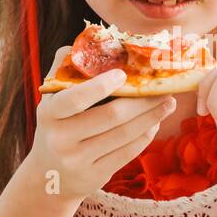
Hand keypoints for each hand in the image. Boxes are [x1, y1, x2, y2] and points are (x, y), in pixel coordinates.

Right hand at [27, 46, 174, 201]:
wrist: (48, 175)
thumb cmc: (57, 125)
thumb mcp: (52, 99)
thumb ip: (66, 69)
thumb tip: (93, 40)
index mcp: (49, 114)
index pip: (75, 98)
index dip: (101, 86)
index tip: (124, 74)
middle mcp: (61, 139)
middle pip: (111, 116)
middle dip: (142, 101)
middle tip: (164, 88)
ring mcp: (78, 161)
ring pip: (124, 135)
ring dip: (151, 117)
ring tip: (168, 103)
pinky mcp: (94, 176)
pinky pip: (127, 153)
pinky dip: (145, 135)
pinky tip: (155, 123)